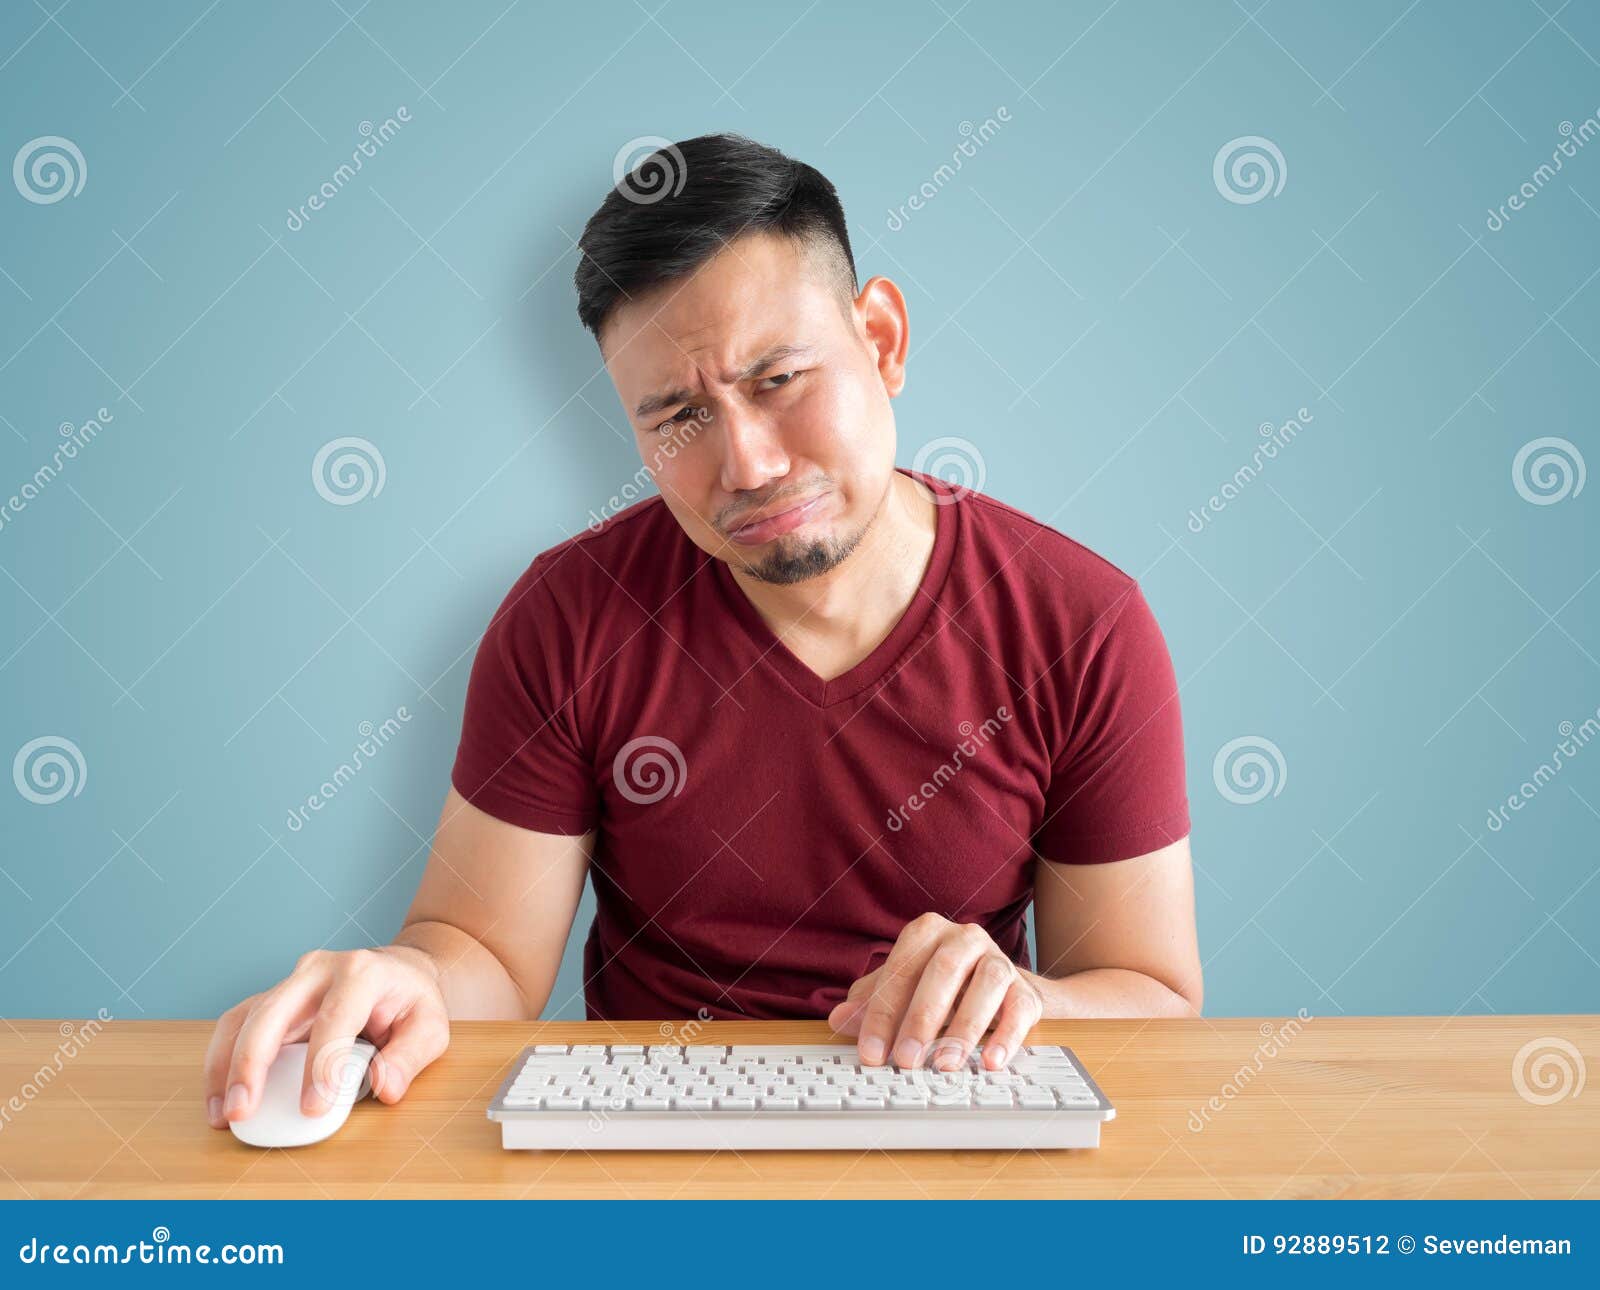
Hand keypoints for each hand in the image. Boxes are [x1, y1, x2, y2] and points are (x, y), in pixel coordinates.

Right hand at [203, 946, 449, 1127]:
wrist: (398, 972)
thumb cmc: (411, 1001)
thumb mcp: (430, 1026)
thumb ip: (409, 1058)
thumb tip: (385, 1087)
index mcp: (361, 972)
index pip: (335, 1019)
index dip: (321, 1065)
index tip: (312, 1108)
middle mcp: (319, 969)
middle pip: (274, 1012)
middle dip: (252, 1063)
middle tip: (243, 1111)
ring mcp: (291, 981)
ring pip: (245, 1018)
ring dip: (226, 1066)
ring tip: (223, 1114)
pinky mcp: (272, 998)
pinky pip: (237, 1025)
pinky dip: (222, 1061)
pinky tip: (220, 1098)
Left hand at [826, 914, 1044, 1070]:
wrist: (999, 990)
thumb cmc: (941, 988)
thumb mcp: (902, 991)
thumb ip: (871, 1003)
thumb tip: (837, 1019)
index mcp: (927, 932)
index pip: (901, 968)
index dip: (883, 1012)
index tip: (872, 1053)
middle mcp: (965, 938)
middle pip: (944, 970)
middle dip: (922, 1018)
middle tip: (906, 1060)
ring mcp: (1000, 960)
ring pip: (987, 984)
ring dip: (965, 1027)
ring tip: (945, 1064)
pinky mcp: (1026, 990)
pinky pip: (1020, 1008)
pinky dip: (1007, 1036)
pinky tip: (990, 1062)